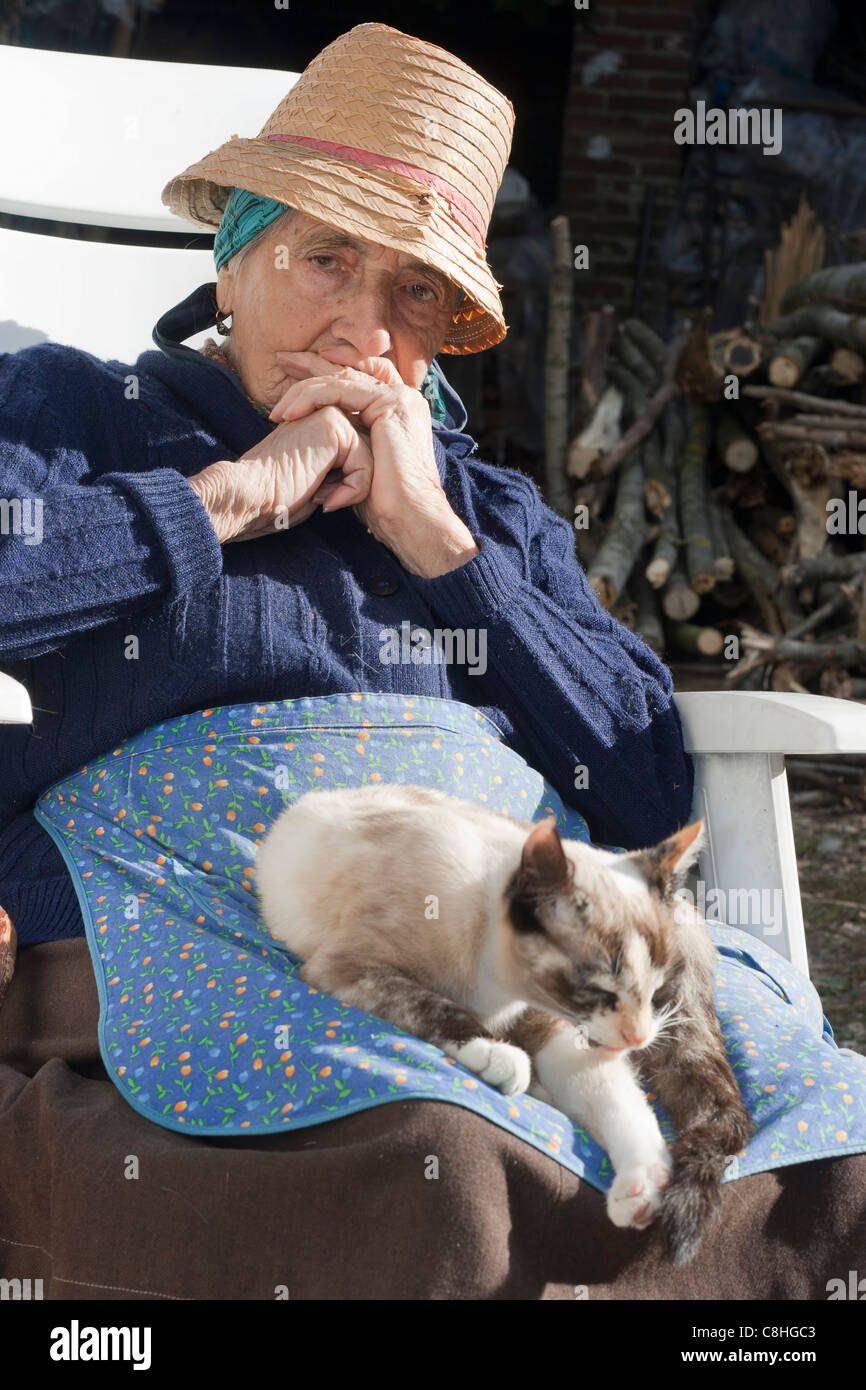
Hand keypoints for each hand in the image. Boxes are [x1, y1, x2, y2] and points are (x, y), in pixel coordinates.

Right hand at [188, 406, 372, 543]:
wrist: (251, 496)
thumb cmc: (279, 496)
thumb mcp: (319, 479)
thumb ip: (343, 465)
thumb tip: (376, 474)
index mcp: (322, 419)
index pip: (362, 451)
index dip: (351, 481)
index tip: (320, 497)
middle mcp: (329, 409)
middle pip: (371, 453)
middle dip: (354, 483)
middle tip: (321, 497)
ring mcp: (331, 414)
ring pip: (371, 458)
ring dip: (352, 488)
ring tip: (321, 498)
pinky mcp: (334, 426)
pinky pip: (365, 464)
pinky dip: (351, 490)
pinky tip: (324, 499)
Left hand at [268, 350, 478, 576]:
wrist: (408, 516)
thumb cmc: (385, 503)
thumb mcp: (359, 464)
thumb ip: (347, 442)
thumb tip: (318, 439)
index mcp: (397, 408)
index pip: (360, 374)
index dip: (330, 368)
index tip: (297, 372)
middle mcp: (401, 397)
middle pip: (350, 368)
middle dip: (313, 364)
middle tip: (283, 360)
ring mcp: (398, 397)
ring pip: (341, 378)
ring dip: (305, 388)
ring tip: (277, 405)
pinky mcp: (389, 403)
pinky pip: (341, 390)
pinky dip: (312, 399)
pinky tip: (290, 412)